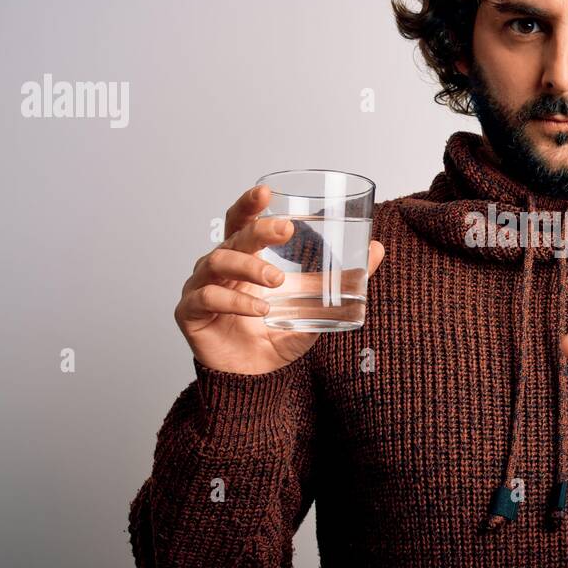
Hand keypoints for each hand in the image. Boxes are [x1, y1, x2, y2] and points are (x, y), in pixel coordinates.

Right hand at [174, 184, 384, 374]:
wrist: (255, 376)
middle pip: (233, 235)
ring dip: (250, 267)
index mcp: (243, 256)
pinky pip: (208, 298)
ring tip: (277, 281)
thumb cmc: (276, 333)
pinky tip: (259, 310)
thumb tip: (377, 249)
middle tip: (285, 229)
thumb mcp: (316, 303)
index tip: (266, 191)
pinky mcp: (190, 312)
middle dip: (258, 229)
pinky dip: (235, 301)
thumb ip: (343, 278)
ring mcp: (200, 286)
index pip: (241, 220)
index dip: (249, 203)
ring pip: (218, 261)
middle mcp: (218, 265)